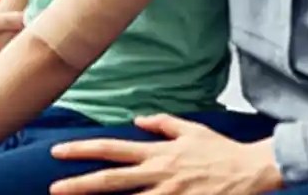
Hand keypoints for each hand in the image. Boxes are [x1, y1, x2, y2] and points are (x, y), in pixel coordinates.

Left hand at [49, 115, 282, 194]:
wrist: (253, 170)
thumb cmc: (222, 151)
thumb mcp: (191, 129)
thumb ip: (162, 123)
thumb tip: (137, 120)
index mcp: (156, 152)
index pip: (110, 149)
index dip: (82, 150)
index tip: (57, 152)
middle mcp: (157, 173)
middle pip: (110, 180)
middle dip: (79, 184)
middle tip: (54, 188)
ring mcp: (168, 194)